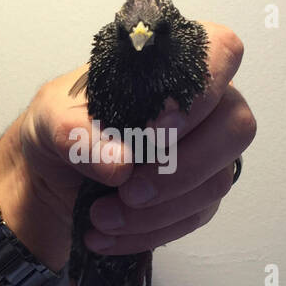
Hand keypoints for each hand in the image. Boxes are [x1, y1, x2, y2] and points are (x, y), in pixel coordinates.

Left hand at [0, 22, 255, 285]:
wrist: (52, 174)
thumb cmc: (63, 127)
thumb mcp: (50, 119)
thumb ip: (76, 132)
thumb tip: (119, 164)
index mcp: (174, 62)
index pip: (220, 52)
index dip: (198, 93)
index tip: (152, 131)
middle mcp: (205, 103)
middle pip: (236, 127)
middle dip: (181, 168)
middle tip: (129, 190)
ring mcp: (208, 151)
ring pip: (216, 182)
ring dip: (156, 210)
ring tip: (100, 216)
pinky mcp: (199, 194)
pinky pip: (194, 217)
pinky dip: (148, 231)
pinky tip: (107, 233)